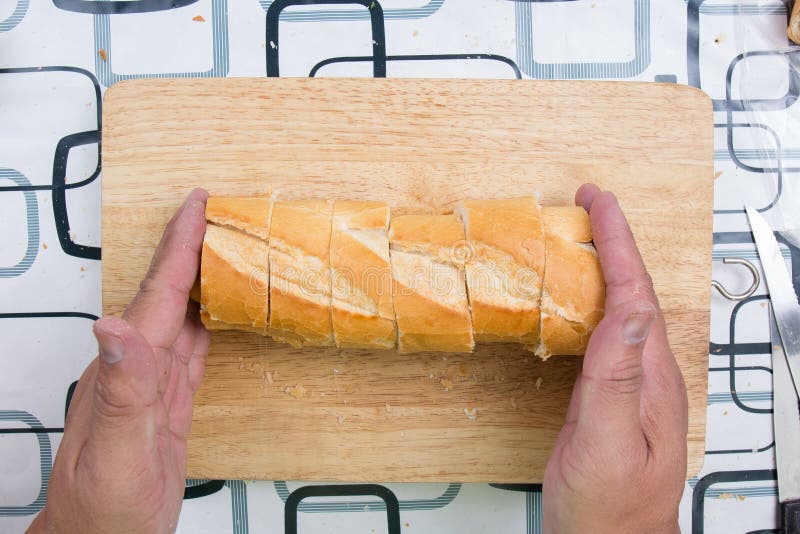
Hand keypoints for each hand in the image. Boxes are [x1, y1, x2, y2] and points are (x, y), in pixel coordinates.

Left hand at [28, 189, 210, 533]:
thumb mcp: (113, 454)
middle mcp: (139, 368)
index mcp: (127, 369)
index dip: (179, 248)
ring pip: (184, 317)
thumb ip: (119, 391)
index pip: (159, 296)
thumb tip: (112, 325)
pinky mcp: (169, 405)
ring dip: (202, 279)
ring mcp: (154, 385)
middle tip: (217, 212)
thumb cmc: (101, 510)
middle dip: (190, 248)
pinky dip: (209, 323)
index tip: (197, 207)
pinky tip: (219, 312)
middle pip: (170, 294)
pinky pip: (193, 351)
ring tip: (224, 248)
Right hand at [542, 184, 687, 533]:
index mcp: (650, 381)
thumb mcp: (605, 445)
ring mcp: (631, 387)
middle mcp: (647, 377)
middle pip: (636, 293)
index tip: (600, 204)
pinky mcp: (610, 397)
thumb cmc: (610, 511)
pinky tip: (578, 298)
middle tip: (591, 206)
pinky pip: (605, 334)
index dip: (620, 244)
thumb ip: (615, 379)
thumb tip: (629, 310)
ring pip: (622, 309)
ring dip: (607, 266)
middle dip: (617, 243)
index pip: (637, 295)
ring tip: (587, 236)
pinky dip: (591, 301)